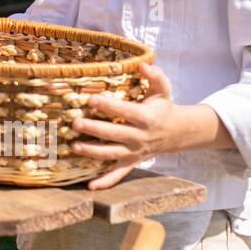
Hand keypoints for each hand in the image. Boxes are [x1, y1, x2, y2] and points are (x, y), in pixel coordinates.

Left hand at [69, 60, 190, 188]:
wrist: (176, 132)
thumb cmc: (163, 107)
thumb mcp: (163, 89)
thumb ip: (155, 75)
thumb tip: (143, 63)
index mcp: (147, 118)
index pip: (125, 112)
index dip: (108, 106)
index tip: (90, 99)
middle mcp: (140, 137)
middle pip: (115, 134)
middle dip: (94, 129)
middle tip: (75, 123)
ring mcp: (134, 152)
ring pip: (112, 154)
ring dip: (92, 152)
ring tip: (74, 147)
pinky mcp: (131, 162)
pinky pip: (118, 174)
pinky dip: (105, 182)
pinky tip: (89, 185)